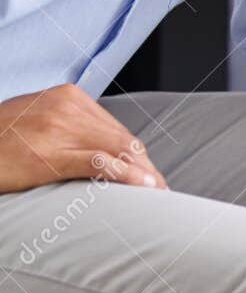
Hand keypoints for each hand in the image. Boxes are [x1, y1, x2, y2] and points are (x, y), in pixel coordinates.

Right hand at [0, 85, 166, 194]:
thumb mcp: (36, 122)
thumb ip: (67, 128)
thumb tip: (102, 151)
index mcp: (67, 96)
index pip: (116, 128)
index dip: (137, 155)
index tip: (151, 176)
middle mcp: (67, 106)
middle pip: (122, 139)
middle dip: (146, 167)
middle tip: (162, 191)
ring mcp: (58, 128)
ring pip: (118, 149)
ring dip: (144, 174)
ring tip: (158, 195)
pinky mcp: (49, 154)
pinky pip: (98, 163)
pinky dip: (126, 176)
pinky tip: (143, 189)